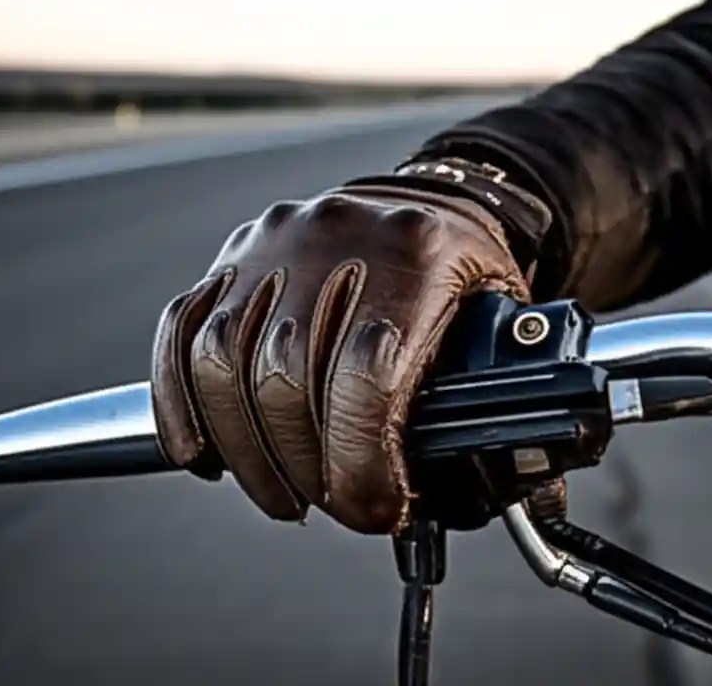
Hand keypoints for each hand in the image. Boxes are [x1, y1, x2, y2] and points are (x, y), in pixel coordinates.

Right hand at [151, 177, 535, 533]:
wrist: (425, 206)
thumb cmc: (461, 279)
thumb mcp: (500, 326)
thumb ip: (504, 406)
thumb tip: (531, 498)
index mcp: (415, 252)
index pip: (367, 370)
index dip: (361, 460)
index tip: (373, 506)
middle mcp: (335, 236)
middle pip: (286, 374)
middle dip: (305, 465)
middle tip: (330, 504)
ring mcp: (272, 243)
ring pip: (223, 360)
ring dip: (246, 450)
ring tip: (281, 491)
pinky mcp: (229, 259)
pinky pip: (180, 332)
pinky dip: (182, 404)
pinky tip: (205, 453)